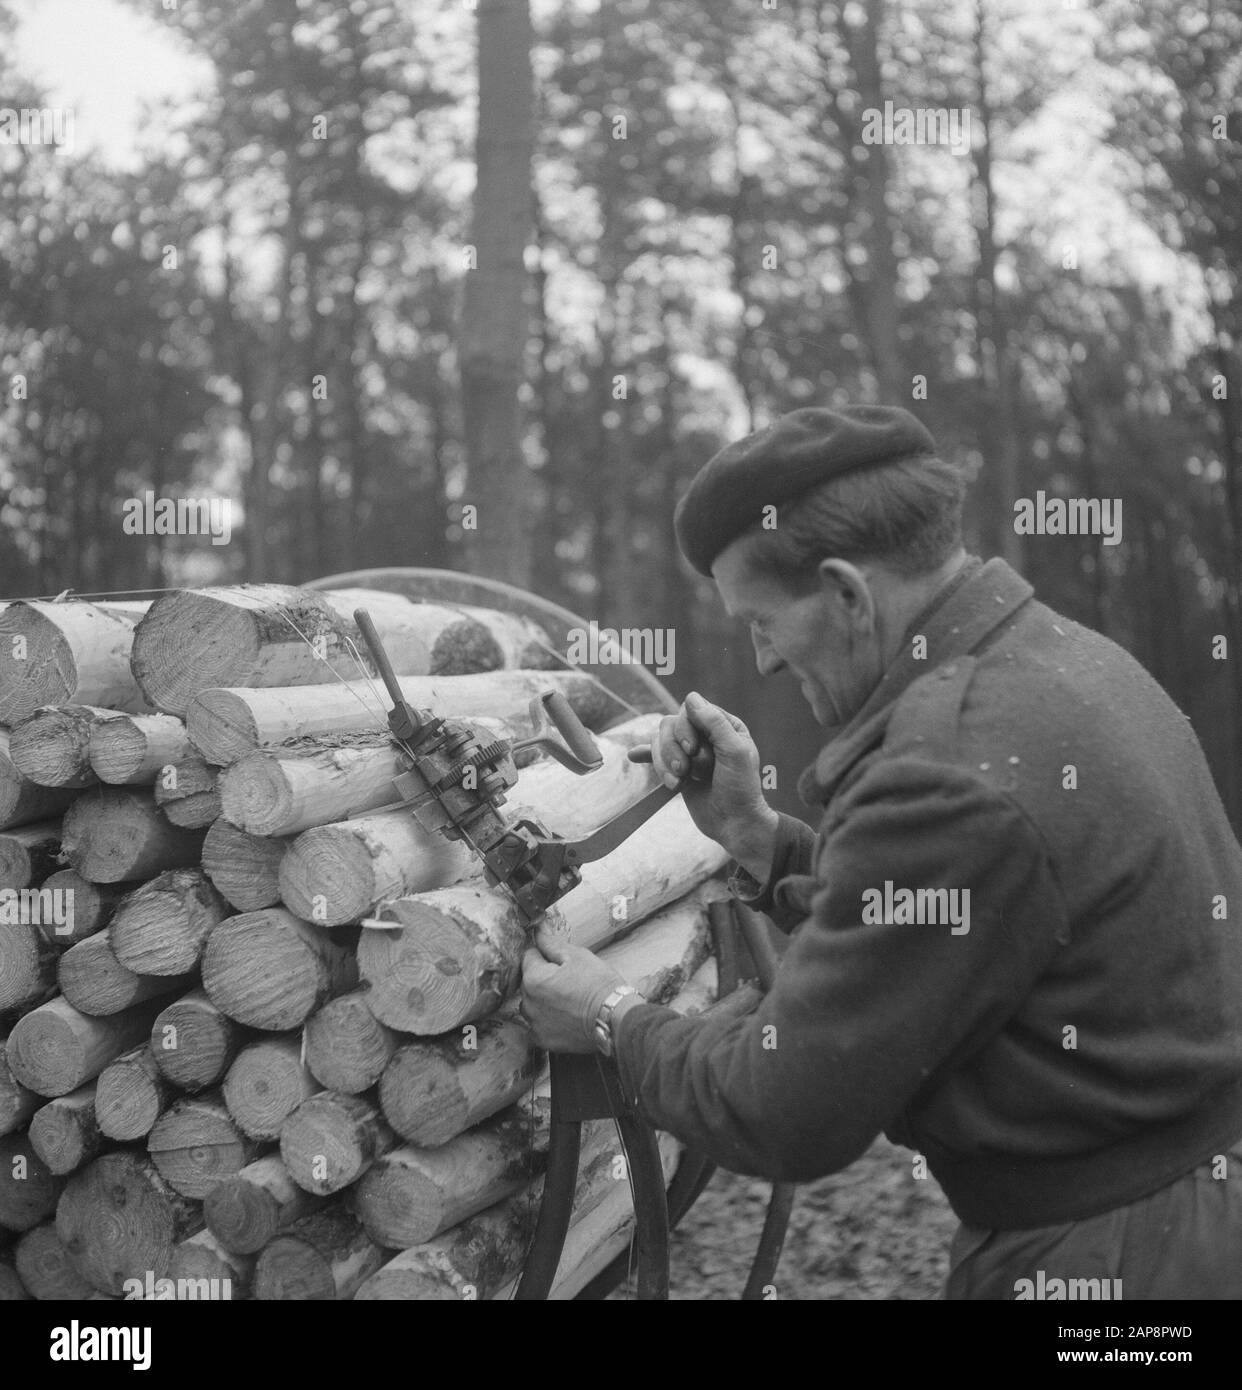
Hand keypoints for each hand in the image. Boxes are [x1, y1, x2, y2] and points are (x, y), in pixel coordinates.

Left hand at [520, 925, 629, 1053]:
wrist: (615, 1019)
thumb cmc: (598, 984)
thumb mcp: (577, 956)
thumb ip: (551, 943)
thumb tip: (538, 929)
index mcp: (534, 978)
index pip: (528, 956)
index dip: (544, 956)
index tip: (561, 962)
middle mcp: (528, 1002)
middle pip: (528, 982)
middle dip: (543, 978)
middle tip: (569, 981)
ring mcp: (534, 1023)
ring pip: (531, 1004)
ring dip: (542, 1000)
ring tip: (568, 1000)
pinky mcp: (542, 1040)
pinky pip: (537, 1025)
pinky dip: (546, 1020)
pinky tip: (565, 1017)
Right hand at [643, 691, 778, 876]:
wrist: (734, 824)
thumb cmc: (741, 788)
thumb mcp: (734, 752)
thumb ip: (715, 723)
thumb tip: (691, 697)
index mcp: (723, 726)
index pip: (691, 711)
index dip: (686, 729)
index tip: (693, 750)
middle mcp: (704, 736)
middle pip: (670, 725)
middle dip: (673, 749)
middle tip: (686, 770)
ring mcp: (689, 754)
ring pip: (660, 741)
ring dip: (664, 763)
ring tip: (678, 783)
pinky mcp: (677, 770)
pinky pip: (655, 756)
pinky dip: (645, 756)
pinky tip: (634, 756)